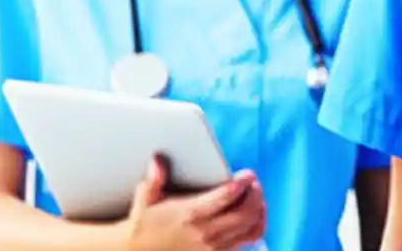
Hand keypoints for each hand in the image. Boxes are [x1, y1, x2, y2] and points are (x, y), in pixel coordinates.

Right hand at [122, 157, 266, 250]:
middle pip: (246, 212)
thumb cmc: (143, 225)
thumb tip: (157, 159)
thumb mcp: (144, 201)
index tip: (247, 174)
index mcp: (191, 214)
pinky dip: (257, 226)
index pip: (227, 196)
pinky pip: (248, 240)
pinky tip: (254, 215)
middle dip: (255, 194)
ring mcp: (214, 247)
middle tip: (253, 183)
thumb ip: (154, 180)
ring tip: (256, 196)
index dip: (242, 183)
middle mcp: (206, 232)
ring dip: (258, 210)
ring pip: (250, 227)